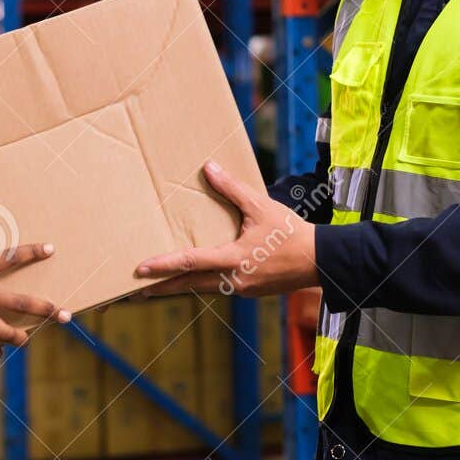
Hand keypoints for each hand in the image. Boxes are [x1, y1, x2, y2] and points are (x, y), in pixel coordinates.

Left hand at [134, 161, 317, 296]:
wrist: (322, 260)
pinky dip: (203, 283)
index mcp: (233, 259)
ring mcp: (241, 289)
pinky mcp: (250, 291)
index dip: (162, 266)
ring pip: (203, 288)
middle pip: (189, 285)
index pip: (189, 262)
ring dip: (181, 286)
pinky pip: (219, 288)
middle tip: (137, 288)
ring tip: (160, 283)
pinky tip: (197, 277)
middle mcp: (233, 280)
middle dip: (163, 287)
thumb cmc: (292, 232)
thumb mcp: (261, 206)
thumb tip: (209, 169)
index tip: (140, 270)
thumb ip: (232, 189)